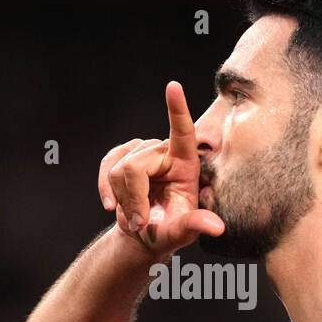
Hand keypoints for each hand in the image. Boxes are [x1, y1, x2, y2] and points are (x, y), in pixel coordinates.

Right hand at [97, 81, 224, 254]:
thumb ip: (196, 225)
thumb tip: (216, 228)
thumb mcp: (183, 232)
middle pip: (134, 167)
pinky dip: (104, 188)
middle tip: (140, 223)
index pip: (182, 132)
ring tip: (134, 217)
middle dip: (132, 199)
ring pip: (117, 169)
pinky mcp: (123, 155)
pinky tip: (110, 206)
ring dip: (122, 199)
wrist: (145, 235)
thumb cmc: (169, 231)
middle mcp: (164, 151)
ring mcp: (142, 152)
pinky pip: (106, 166)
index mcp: (185, 163)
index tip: (173, 86)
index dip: (177, 110)